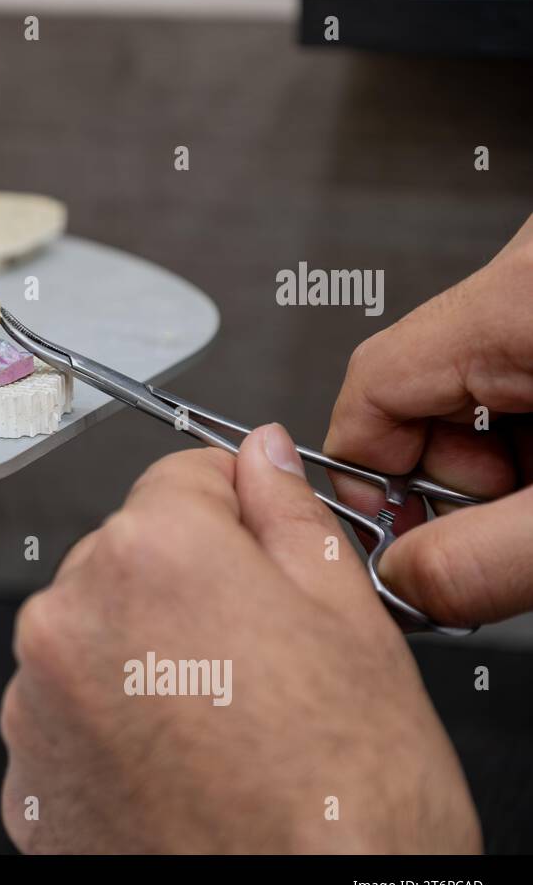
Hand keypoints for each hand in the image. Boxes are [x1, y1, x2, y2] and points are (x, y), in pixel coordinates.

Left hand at [0, 426, 479, 852]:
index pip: (178, 480)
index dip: (232, 511)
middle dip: (181, 589)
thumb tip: (260, 459)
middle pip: (123, 559)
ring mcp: (34, 704)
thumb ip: (291, 520)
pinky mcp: (23, 777)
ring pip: (89, 638)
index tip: (253, 542)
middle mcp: (69, 620)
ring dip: (138, 658)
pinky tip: (171, 765)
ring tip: (217, 725)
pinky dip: (107, 727)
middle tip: (254, 657)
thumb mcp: (352, 628)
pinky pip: (63, 715)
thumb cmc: (344, 804)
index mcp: (152, 557)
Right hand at [324, 214, 532, 626]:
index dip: (368, 473)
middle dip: (454, 477)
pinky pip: (523, 368)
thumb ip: (488, 561)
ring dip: (504, 461)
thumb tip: (406, 584)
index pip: (371, 385)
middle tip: (508, 529)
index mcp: (522, 300)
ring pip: (477, 385)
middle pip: (421, 389)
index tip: (401, 533)